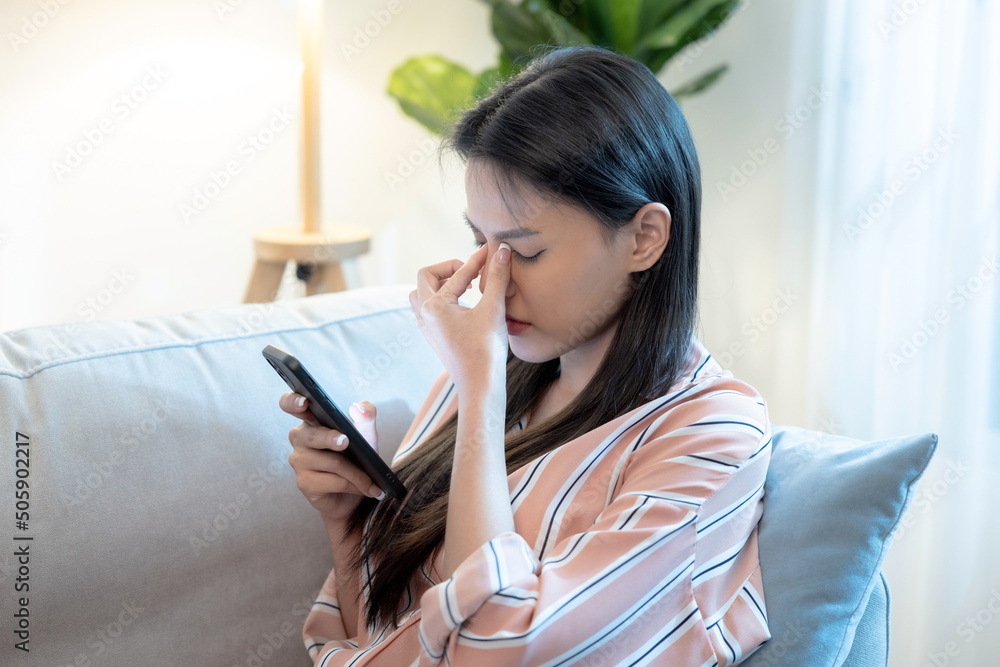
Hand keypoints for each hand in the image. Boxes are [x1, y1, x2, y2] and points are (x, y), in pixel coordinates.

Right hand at [280, 393, 383, 523]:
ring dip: (357, 473)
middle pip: (314, 435)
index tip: (304, 402)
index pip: (291, 405)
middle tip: (346, 442)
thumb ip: (366, 418)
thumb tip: (357, 407)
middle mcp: (300, 439)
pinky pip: (334, 481)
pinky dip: (355, 485)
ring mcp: (299, 461)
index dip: (293, 401)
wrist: (356, 495)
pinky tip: (365, 489)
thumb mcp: (366, 437)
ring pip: (332, 462)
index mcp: (311, 421)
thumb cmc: (356, 460)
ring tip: (372, 480)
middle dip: (332, 439)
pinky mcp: (304, 483)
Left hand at [409, 242, 511, 395]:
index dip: (477, 261)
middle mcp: (424, 315)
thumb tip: (503, 251)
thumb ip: (497, 277)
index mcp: (434, 306)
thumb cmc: (486, 351)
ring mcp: (426, 327)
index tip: (491, 250)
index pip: (457, 274)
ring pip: (422, 293)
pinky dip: (442, 298)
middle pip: (426, 276)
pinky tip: (464, 304)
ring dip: (441, 283)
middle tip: (471, 271)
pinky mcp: (433, 336)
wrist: (480, 387)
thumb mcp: (494, 309)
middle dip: (449, 268)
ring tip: (466, 285)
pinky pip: (428, 308)